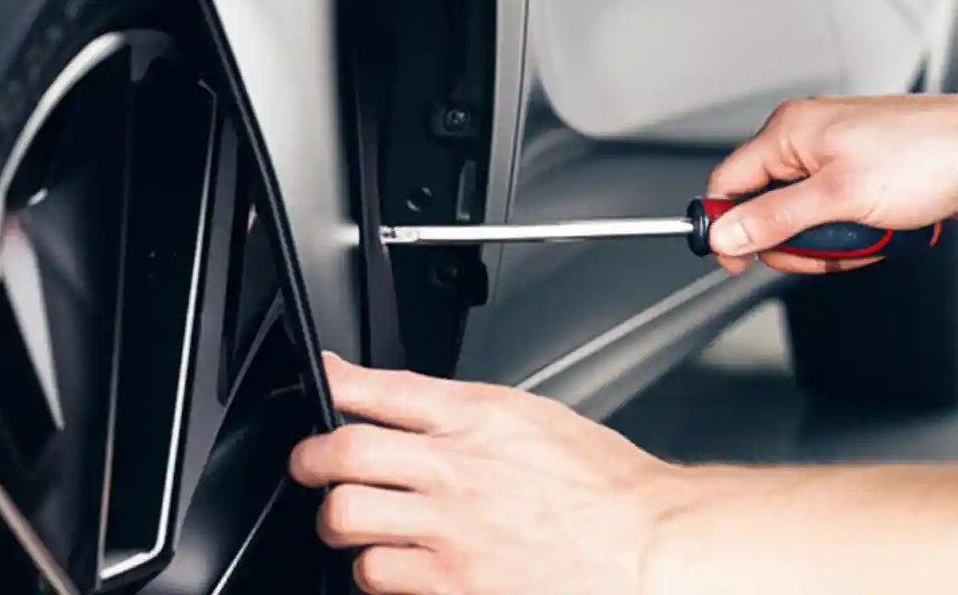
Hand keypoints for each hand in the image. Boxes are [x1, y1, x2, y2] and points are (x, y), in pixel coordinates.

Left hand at [289, 354, 685, 594]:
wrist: (648, 550)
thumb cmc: (608, 489)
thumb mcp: (537, 418)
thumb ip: (469, 412)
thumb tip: (415, 408)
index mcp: (479, 417)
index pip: (379, 388)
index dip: (334, 383)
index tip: (323, 383)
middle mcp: (456, 470)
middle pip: (343, 452)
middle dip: (310, 458)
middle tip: (309, 464)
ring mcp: (449, 531)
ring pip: (347, 518)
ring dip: (342, 520)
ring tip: (354, 521)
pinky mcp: (451, 586)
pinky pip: (376, 575)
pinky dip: (373, 569)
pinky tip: (391, 562)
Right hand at [706, 82, 957, 273]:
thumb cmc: (930, 154)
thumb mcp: (839, 197)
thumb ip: (773, 219)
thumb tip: (725, 233)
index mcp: (788, 132)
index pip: (727, 184)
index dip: (725, 227)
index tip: (735, 260)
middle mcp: (805, 141)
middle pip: (763, 211)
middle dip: (795, 241)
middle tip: (826, 246)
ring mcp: (832, 161)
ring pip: (800, 223)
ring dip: (830, 242)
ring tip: (865, 232)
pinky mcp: (856, 179)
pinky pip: (832, 221)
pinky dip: (852, 236)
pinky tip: (879, 230)